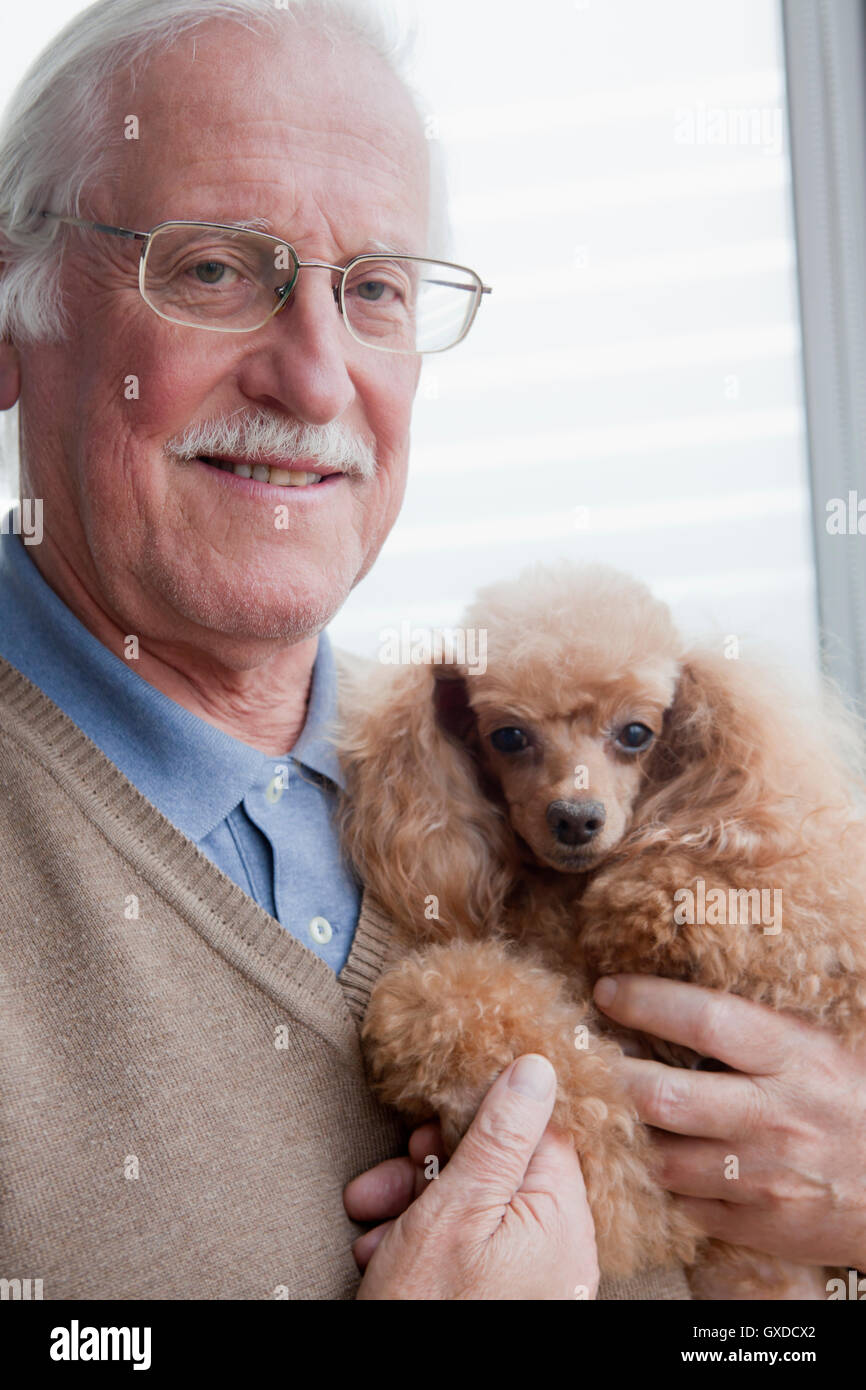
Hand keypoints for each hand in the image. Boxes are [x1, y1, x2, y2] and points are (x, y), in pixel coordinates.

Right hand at [343, 1054, 598, 1298]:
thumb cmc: (431, 1310)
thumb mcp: (456, 1208)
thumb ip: (500, 1134)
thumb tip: (541, 1065)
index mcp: (563, 1219)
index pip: (539, 1130)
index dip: (482, 1114)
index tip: (435, 1115)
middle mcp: (560, 1249)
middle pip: (499, 1168)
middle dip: (431, 1164)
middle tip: (390, 1171)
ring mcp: (533, 1278)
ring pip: (475, 1208)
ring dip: (414, 1203)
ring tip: (371, 1220)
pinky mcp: (504, 1297)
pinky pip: (471, 1248)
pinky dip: (423, 1242)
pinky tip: (381, 1251)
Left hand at [594, 974, 865, 1269]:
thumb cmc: (853, 1100)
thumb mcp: (815, 1048)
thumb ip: (750, 1031)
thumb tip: (666, 1001)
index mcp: (794, 1058)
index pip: (705, 1021)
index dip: (647, 1002)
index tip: (606, 991)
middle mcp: (775, 1117)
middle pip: (665, 1096)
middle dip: (610, 1073)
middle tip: (580, 1054)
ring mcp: (763, 1178)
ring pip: (662, 1157)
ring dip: (624, 1132)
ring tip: (599, 1104)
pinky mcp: (756, 1224)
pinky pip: (682, 1201)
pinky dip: (656, 1178)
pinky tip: (639, 1154)